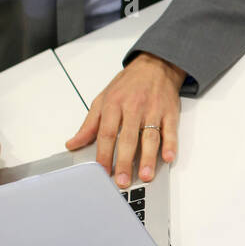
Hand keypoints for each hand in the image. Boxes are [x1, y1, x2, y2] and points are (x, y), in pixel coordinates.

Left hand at [65, 52, 185, 186]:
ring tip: (146, 175)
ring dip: (149, 158)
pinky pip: (170, 130)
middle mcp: (134, 107)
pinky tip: (168, 157)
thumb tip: (73, 143)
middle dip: (125, 162)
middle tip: (123, 180)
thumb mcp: (103, 99)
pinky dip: (170, 144)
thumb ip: (89, 124)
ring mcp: (153, 110)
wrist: (156, 65)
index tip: (102, 171)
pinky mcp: (169, 112)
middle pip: (128, 139)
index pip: (107, 134)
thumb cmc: (129, 84)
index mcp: (114, 105)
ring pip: (150, 137)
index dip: (104, 154)